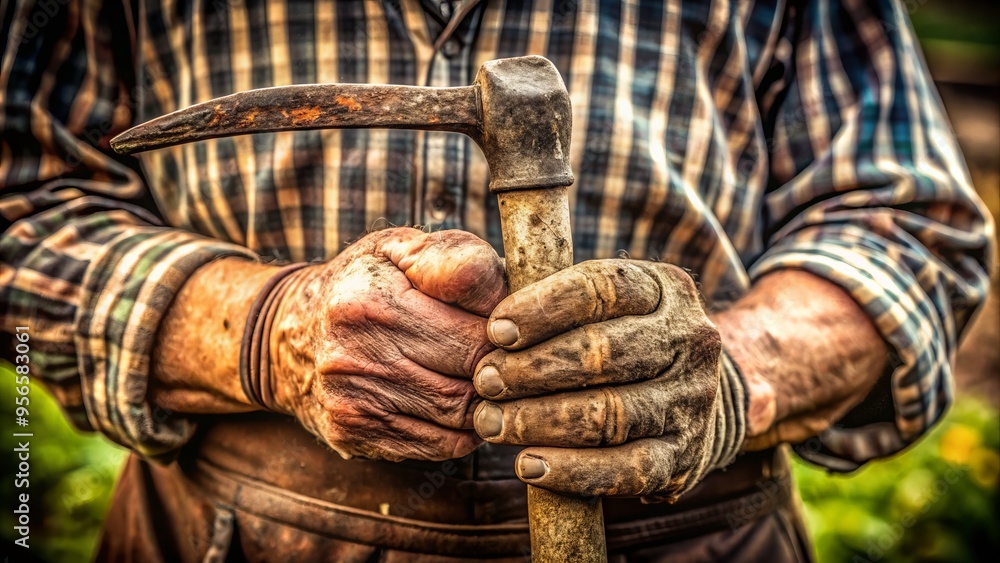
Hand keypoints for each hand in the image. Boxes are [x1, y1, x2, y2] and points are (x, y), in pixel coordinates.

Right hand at [269, 227, 506, 461]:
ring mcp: (353, 398)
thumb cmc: (365, 284)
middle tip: (509, 355)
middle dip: (503, 366)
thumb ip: (454, 258)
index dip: (508, 329)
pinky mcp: (354, 433)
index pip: (479, 329)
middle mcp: (357, 350)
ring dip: (488, 401)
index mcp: (375, 298)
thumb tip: (497, 295)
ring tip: (487, 379)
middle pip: (474, 374)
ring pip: (461, 415)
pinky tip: (460, 406)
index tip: (505, 324)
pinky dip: (464, 430)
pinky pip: (440, 445)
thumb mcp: (399, 249)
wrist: (289, 334)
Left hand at [472, 260, 745, 501]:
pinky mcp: (684, 456)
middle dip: (533, 369)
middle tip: (484, 381)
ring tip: (491, 424)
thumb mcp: (600, 304)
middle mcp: (689, 340)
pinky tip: (528, 465)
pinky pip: (626, 470)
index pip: (604, 287)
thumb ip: (547, 292)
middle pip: (604, 353)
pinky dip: (572, 471)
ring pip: (610, 414)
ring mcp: (691, 400)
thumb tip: (467, 285)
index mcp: (665, 289)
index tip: (496, 331)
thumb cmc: (618, 342)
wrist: (698, 402)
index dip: (544, 308)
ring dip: (539, 421)